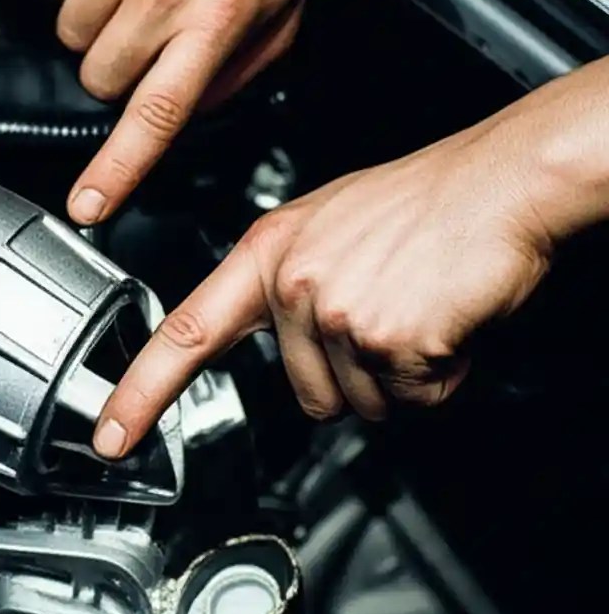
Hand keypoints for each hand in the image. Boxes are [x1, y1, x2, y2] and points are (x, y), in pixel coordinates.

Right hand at [42, 0, 328, 224]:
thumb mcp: (284, 1)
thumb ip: (240, 67)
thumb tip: (191, 108)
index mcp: (216, 18)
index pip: (155, 116)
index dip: (116, 170)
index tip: (88, 206)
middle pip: (97, 77)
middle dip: (118, 67)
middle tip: (153, 30)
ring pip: (69, 31)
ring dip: (97, 19)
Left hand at [91, 55, 608, 458]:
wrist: (500, 180)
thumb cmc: (425, 200)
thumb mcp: (327, 225)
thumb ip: (289, 281)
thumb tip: (279, 334)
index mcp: (268, 253)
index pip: (187, 332)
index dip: (142, 392)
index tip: (112, 433)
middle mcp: (293, 285)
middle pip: (308, 395)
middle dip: (354, 376)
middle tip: (389, 313)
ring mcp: (338, 314)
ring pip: (362, 403)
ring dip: (398, 376)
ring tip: (417, 309)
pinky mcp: (389, 340)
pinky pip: (412, 398)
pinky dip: (438, 374)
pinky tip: (443, 321)